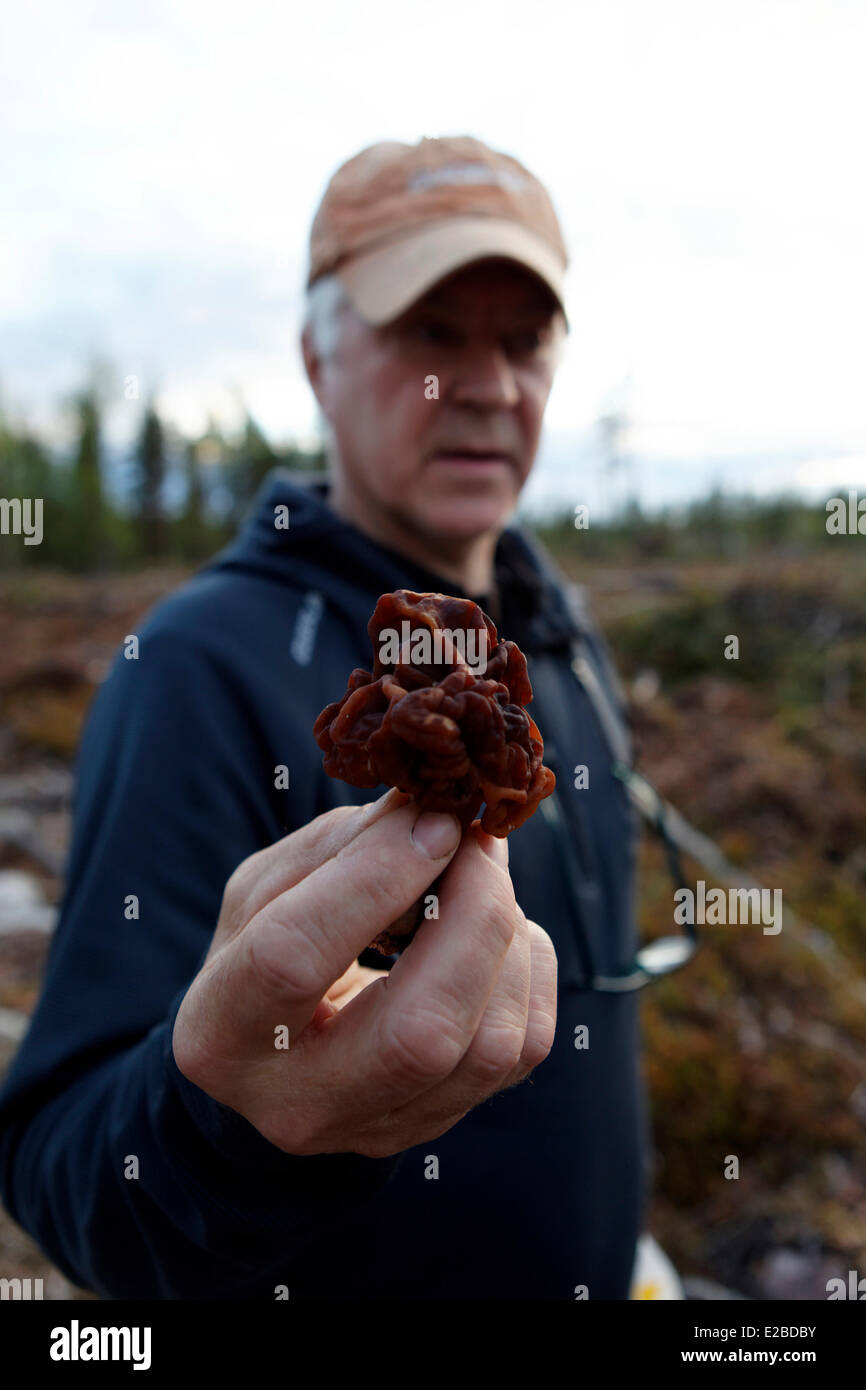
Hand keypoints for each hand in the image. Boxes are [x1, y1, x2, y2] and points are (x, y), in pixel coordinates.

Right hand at [172, 788, 556, 1157]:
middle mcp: (301, 1104)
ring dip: (505, 938)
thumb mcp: (267, 889)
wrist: (280, 1049)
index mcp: (223, 1033)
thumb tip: (432, 813)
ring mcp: (381, 1128)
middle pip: (420, 1033)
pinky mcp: (446, 1121)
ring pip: (490, 1046)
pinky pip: (526, 1045)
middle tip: (476, 843)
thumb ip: (341, 847)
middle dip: (472, 917)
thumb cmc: (265, 948)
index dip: (374, 879)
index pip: (296, 958)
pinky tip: (491, 934)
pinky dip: (527, 968)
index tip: (430, 823)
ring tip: (478, 882)